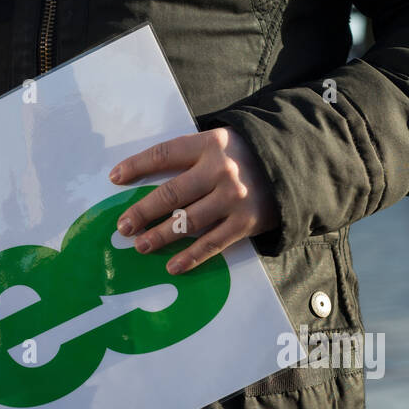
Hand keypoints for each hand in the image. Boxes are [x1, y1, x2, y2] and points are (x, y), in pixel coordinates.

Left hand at [109, 127, 277, 274]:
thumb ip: (190, 156)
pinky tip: (172, 265)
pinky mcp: (246, 223)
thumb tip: (146, 178)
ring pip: (187, 222)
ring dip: (160, 236)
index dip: (137, 166)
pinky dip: (190, 257)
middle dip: (142, 212)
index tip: (115, 178)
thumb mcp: (220, 143)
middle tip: (123, 227)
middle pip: (171, 194)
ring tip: (141, 245)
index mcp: (209, 145)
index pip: (164, 154)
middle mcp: (220, 171)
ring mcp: (234, 199)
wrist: (294, 167)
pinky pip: (212, 244)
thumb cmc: (245, 157)